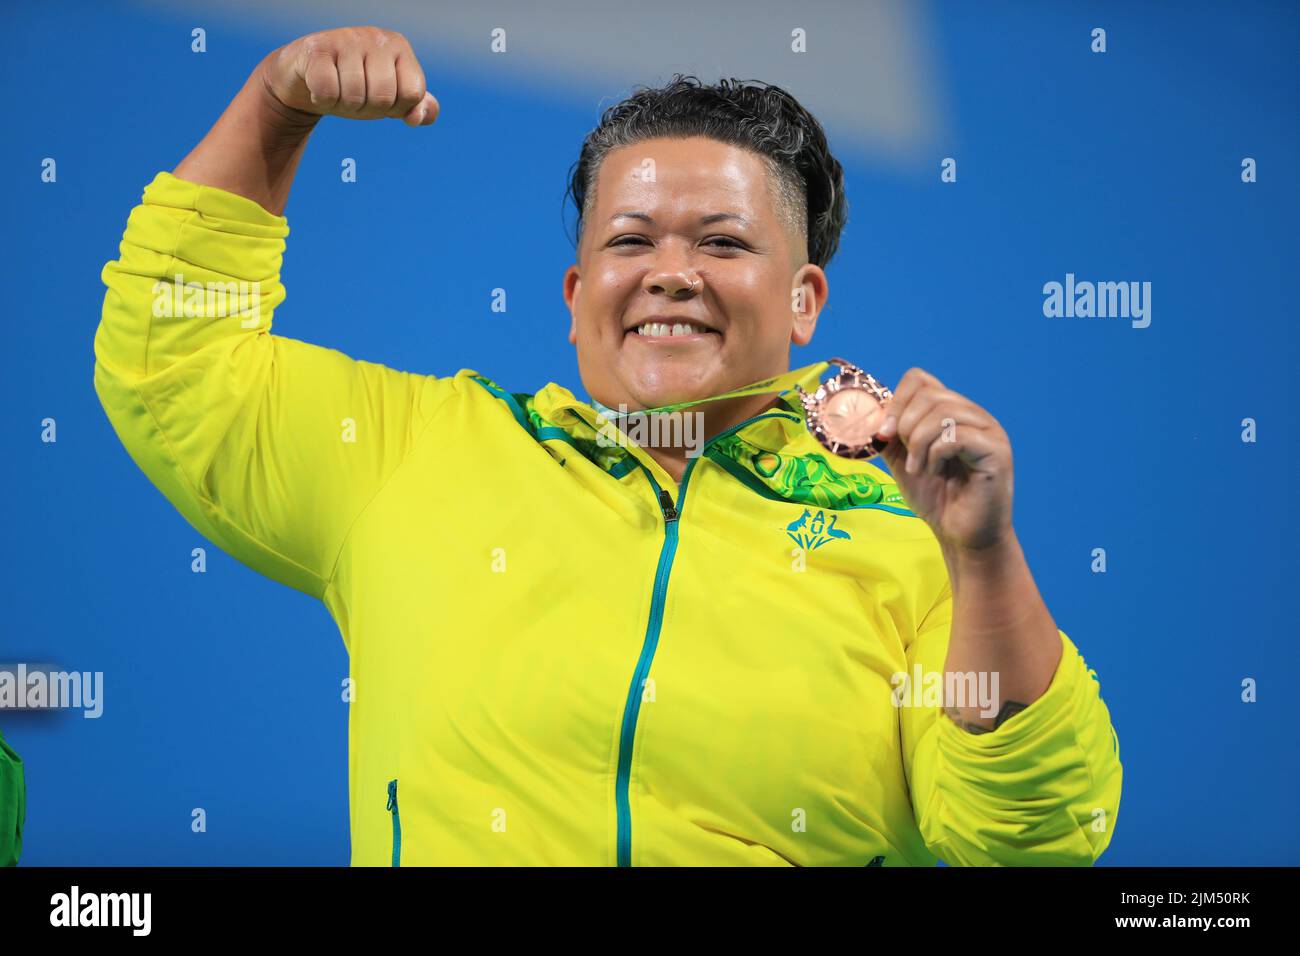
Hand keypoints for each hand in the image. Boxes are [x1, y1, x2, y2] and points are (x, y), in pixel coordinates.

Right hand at [260, 26, 439, 126]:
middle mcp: (376, 37)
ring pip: (354, 95)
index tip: (383, 99)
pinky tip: (319, 88)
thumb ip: (416, 107)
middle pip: (383, 97)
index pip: (413, 93)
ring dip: (343, 105)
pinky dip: (322, 100)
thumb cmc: (355, 86)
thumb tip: (418, 118)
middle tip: (356, 96)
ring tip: (337, 90)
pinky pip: (327, 91)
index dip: (397, 108)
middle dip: (367, 108)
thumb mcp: (391, 98)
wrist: (306, 76)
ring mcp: (346, 39)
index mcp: (399, 47)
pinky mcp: (316, 48)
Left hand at [874, 368, 1013, 553]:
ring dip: (919, 443)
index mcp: (953, 411)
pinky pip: (957, 436)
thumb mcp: (903, 460)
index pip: (920, 379)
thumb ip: (891, 436)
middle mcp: (974, 415)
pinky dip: (936, 454)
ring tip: (919, 469)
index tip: (885, 433)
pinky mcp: (996, 452)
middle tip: (906, 456)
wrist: (961, 536)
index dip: (896, 401)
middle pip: (929, 394)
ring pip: (942, 412)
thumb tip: (872, 415)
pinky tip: (935, 472)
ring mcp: (989, 431)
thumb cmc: (937, 499)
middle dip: (905, 425)